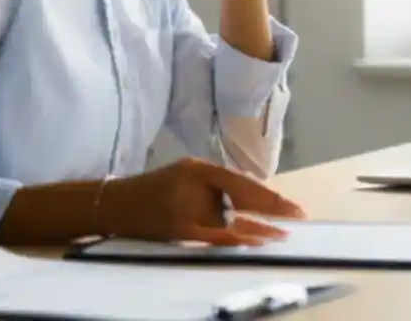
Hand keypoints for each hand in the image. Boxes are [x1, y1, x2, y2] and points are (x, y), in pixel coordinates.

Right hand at [98, 158, 306, 245]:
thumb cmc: (153, 189)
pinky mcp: (179, 229)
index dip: (266, 193)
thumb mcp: (183, 175)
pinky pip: (215, 235)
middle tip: (297, 215)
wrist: (113, 203)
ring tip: (283, 234)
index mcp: (198, 169)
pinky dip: (237, 238)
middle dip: (271, 208)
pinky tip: (255, 241)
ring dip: (259, 228)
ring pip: (232, 219)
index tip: (289, 204)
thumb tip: (249, 194)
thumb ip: (212, 184)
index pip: (240, 181)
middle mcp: (195, 184)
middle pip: (241, 197)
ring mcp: (187, 207)